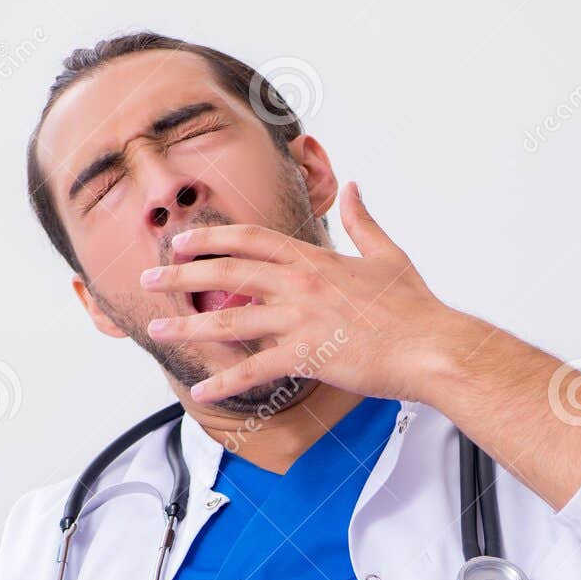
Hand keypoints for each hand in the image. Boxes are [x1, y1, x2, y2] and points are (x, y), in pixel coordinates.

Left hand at [141, 181, 467, 405]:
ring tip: (157, 330)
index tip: (182, 241)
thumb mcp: (388, 254)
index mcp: (314, 259)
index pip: (251, 239)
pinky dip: (225, 383)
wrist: (432, 346)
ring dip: (188, 327)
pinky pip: (255, 371)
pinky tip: (200, 391)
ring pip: (230, 322)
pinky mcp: (307, 357)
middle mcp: (300, 285)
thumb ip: (363, 220)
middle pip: (226, 274)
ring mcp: (301, 321)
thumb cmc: (415, 306)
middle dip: (182, 274)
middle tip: (148, 277)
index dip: (212, 238)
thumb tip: (354, 188)